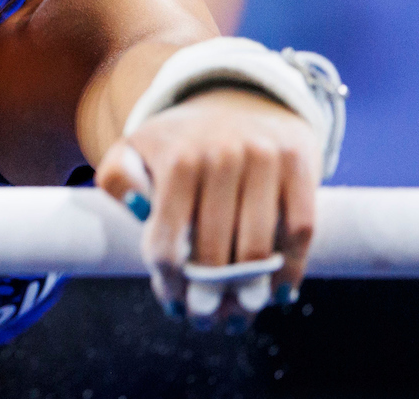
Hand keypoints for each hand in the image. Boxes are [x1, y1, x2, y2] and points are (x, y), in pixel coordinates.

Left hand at [96, 87, 321, 330]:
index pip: (168, 241)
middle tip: (206, 320)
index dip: (168, 282)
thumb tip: (136, 210)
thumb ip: (119, 178)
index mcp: (176, 158)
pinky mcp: (299, 162)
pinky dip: (291, 268)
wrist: (239, 98)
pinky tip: (279, 293)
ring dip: (250, 293)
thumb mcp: (135, 148)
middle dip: (208, 296)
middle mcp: (221, 155)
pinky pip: (300, 229)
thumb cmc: (181, 139)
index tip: (172, 303)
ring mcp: (264, 158)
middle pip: (214, 252)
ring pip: (258, 247)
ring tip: (239, 316)